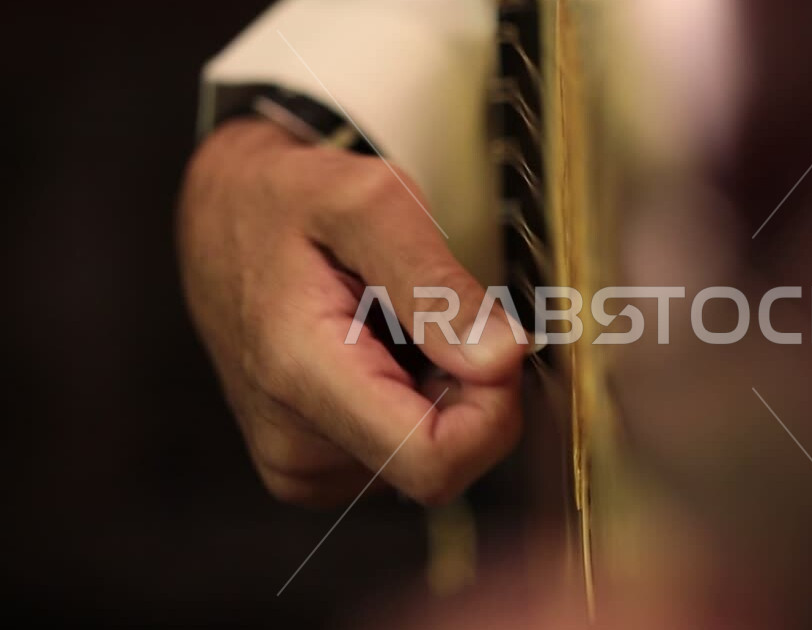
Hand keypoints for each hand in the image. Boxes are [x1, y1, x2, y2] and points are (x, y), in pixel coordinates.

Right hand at [178, 118, 524, 506]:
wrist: (223, 215)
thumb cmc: (289, 200)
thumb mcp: (370, 203)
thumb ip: (437, 284)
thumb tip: (501, 359)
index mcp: (299, 378)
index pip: (433, 462)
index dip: (491, 411)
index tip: (495, 347)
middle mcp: (294, 445)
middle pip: (441, 462)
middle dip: (469, 394)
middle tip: (439, 317)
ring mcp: (301, 465)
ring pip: (429, 459)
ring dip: (441, 393)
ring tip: (397, 325)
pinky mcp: (312, 468)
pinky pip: (404, 453)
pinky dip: (418, 402)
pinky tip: (386, 350)